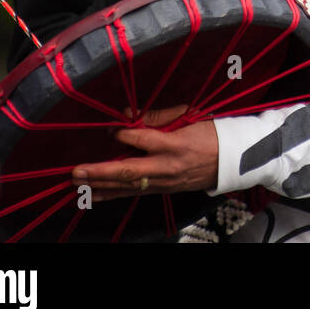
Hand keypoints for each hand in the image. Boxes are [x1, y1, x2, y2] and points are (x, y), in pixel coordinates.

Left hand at [72, 106, 218, 200]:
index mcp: (176, 143)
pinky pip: (134, 192)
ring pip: (128, 185)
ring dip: (101, 184)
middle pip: (129, 170)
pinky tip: (95, 194)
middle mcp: (167, 166)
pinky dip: (113, 193)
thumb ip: (158, 116)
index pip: (142, 139)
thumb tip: (128, 114)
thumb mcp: (190, 116)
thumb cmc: (211, 132)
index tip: (111, 129)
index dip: (123, 133)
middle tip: (77, 171)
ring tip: (78, 183)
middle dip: (100, 171)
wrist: (232, 160)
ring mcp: (165, 181)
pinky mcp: (164, 189)